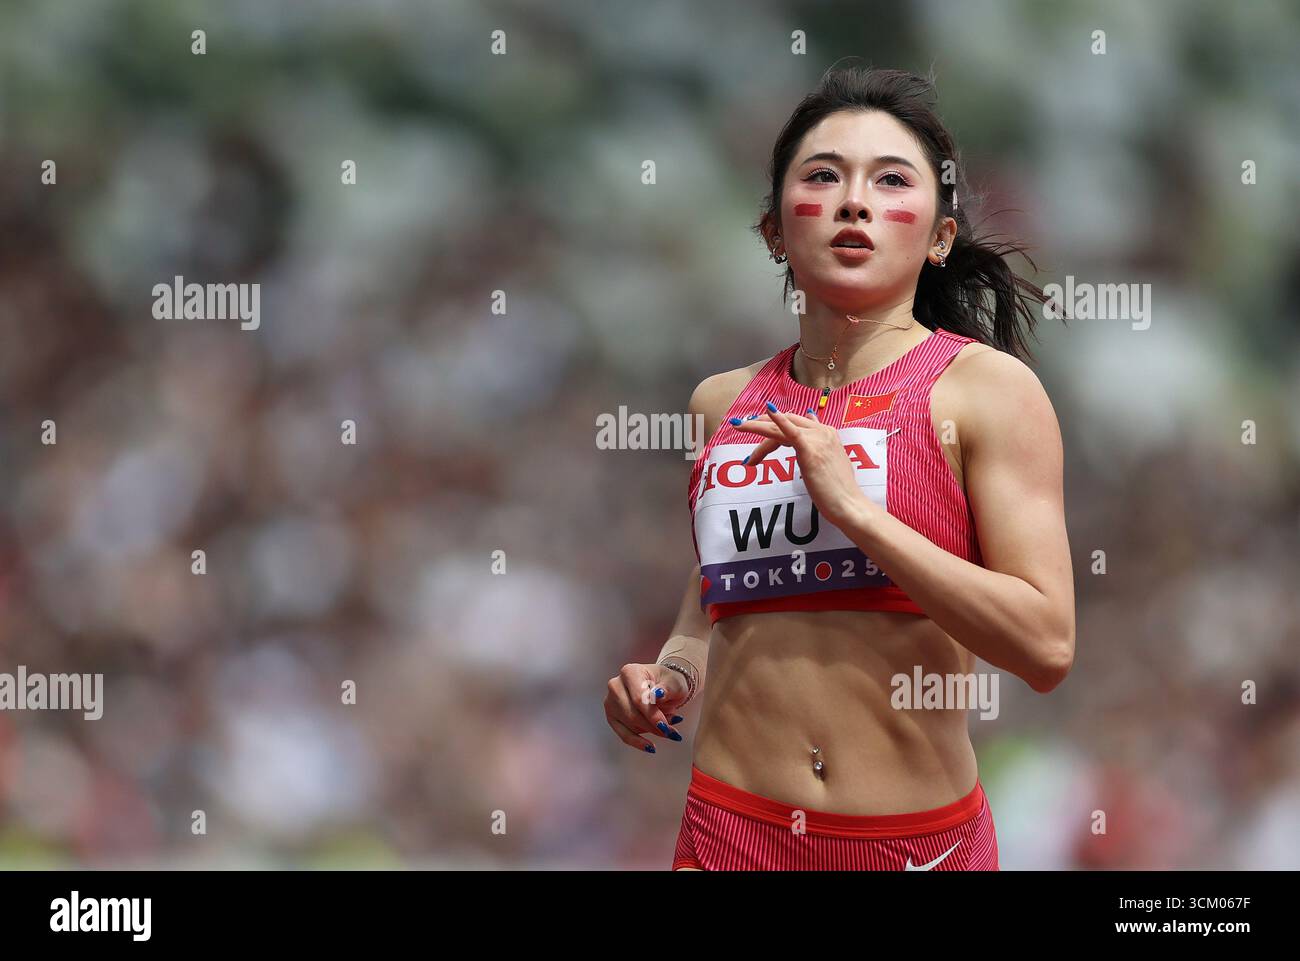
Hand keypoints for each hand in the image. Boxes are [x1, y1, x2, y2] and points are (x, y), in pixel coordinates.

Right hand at [603, 662, 689, 753]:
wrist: (662, 687)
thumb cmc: (667, 682)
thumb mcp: (674, 682)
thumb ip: (667, 688)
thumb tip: (658, 694)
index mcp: (630, 672)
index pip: (638, 698)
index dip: (651, 714)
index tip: (665, 726)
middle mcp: (616, 685)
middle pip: (632, 713)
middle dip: (653, 726)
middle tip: (671, 732)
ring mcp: (611, 702)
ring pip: (629, 725)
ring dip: (650, 732)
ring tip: (668, 731)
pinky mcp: (612, 717)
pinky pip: (623, 734)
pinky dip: (638, 742)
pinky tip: (650, 747)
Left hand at [732, 402, 866, 529]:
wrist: (848, 504)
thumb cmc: (839, 489)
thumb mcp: (830, 459)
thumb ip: (820, 441)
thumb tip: (810, 417)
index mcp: (827, 432)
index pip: (794, 423)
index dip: (773, 426)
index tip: (757, 433)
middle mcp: (822, 431)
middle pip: (785, 422)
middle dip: (761, 424)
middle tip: (741, 428)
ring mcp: (817, 439)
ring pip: (780, 427)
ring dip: (755, 427)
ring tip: (737, 427)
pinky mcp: (810, 450)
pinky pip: (790, 431)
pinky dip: (777, 419)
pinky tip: (766, 410)